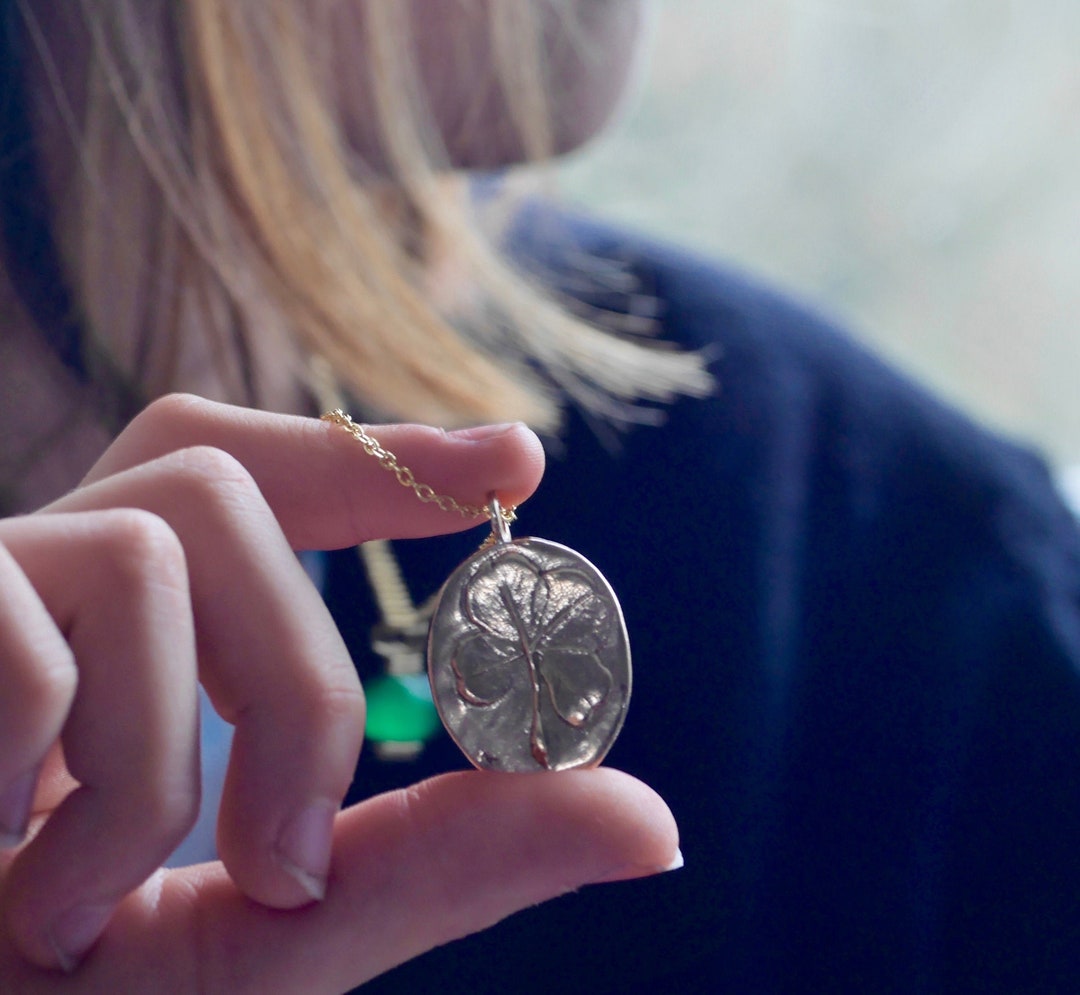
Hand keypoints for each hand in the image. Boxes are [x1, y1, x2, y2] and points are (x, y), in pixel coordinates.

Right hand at [0, 395, 677, 990]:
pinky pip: (31, 643)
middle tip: (289, 858)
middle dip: (296, 677)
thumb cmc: (63, 993)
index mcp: (126, 629)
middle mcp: (37, 569)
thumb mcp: (274, 932)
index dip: (383, 456)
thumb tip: (651, 822)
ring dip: (158, 770)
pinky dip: (63, 793)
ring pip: (145, 546)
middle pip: (218, 487)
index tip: (516, 462)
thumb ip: (446, 862)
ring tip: (74, 910)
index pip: (255, 473)